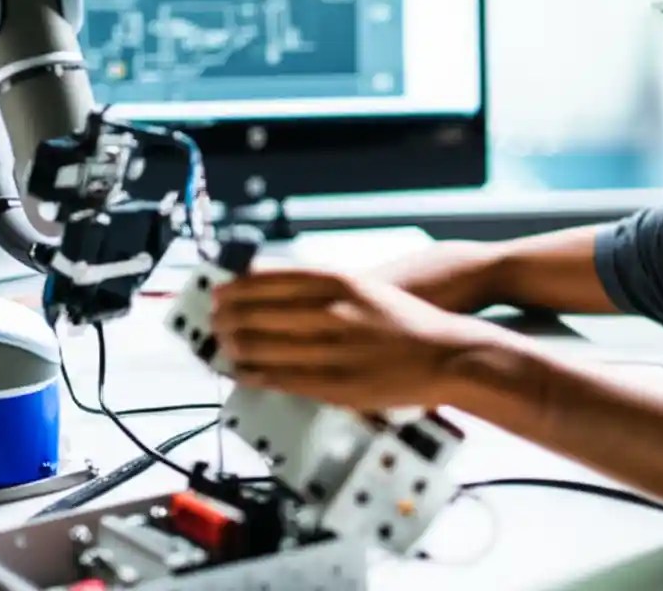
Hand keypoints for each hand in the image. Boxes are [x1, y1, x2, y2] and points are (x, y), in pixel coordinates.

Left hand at [210, 268, 505, 408]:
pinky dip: (258, 375)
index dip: (237, 286)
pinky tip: (244, 372)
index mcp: (340, 282)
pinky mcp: (338, 384)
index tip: (220, 290)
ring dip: (236, 346)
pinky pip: (284, 379)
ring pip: (266, 347)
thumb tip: (269, 289)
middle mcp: (334, 312)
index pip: (271, 279)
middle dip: (230, 317)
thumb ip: (321, 288)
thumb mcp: (365, 287)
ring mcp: (334, 350)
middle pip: (261, 313)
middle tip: (215, 319)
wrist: (447, 353)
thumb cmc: (405, 320)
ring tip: (223, 345)